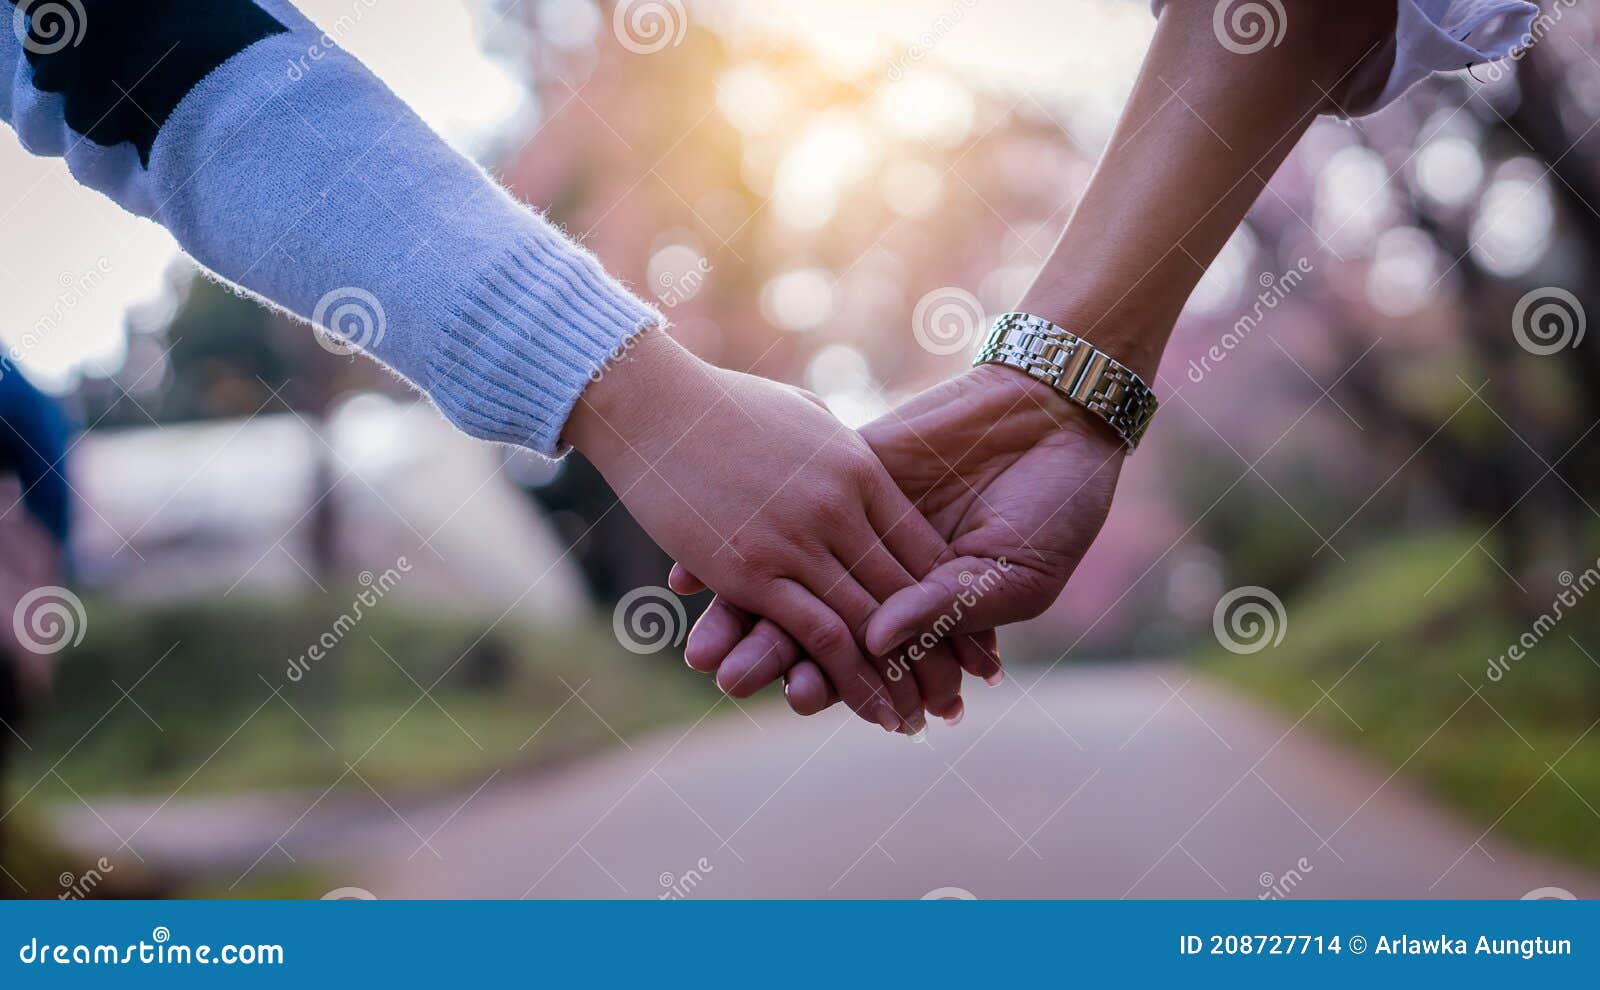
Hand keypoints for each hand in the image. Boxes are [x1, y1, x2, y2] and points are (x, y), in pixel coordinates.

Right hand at [564, 330, 955, 734]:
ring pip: (874, 625)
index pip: (923, 547)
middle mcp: (841, 508)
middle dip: (940, 651)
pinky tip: (876, 709)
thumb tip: (858, 476)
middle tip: (962, 695)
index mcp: (860, 469)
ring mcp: (799, 540)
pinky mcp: (754, 571)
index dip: (952, 598)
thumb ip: (839, 458)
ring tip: (924, 720)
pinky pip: (819, 634)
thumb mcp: (804, 421)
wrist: (652, 401)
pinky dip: (854, 680)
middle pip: (909, 592)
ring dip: (903, 680)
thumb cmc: (720, 406)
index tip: (972, 637)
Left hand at [677, 363, 1125, 717]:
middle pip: (814, 621)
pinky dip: (738, 536)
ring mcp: (857, 522)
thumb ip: (946, 608)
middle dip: (773, 654)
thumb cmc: (1057, 506)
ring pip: (790, 573)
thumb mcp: (1014, 572)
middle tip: (733, 679)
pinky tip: (695, 565)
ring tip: (708, 640)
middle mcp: (880, 574)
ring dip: (746, 610)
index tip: (801, 699)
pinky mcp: (845, 469)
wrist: (1057, 413)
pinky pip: (782, 505)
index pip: (867, 654)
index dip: (835, 680)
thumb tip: (874, 639)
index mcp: (926, 610)